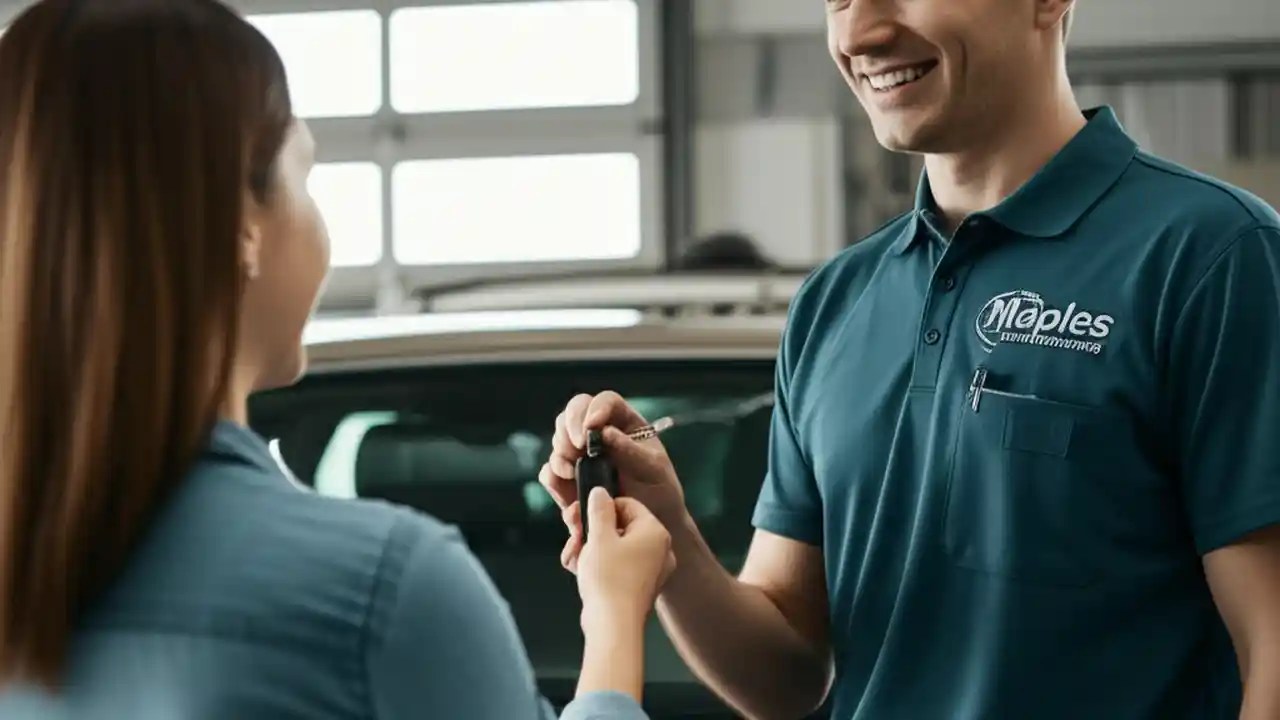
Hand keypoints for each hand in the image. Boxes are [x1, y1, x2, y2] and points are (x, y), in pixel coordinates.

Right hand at [540, 392, 686, 571]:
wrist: (651, 526)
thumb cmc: (660, 491)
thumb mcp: (654, 470)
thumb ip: (631, 451)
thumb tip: (606, 434)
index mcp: (624, 423)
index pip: (605, 402)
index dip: (595, 408)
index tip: (592, 427)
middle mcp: (599, 434)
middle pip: (572, 413)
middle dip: (570, 428)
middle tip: (578, 449)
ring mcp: (581, 455)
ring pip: (558, 440)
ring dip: (561, 454)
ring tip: (573, 472)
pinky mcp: (569, 480)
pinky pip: (550, 473)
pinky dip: (553, 479)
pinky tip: (568, 492)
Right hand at [575, 487, 676, 631]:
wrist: (613, 626)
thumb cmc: (608, 578)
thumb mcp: (598, 536)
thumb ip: (598, 509)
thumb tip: (600, 492)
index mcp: (656, 531)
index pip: (627, 504)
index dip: (601, 509)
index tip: (581, 518)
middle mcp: (660, 549)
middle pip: (620, 527)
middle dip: (592, 533)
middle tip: (574, 539)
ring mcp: (652, 570)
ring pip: (615, 548)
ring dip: (591, 550)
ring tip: (575, 559)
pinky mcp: (641, 588)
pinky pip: (618, 567)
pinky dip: (599, 567)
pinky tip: (580, 572)